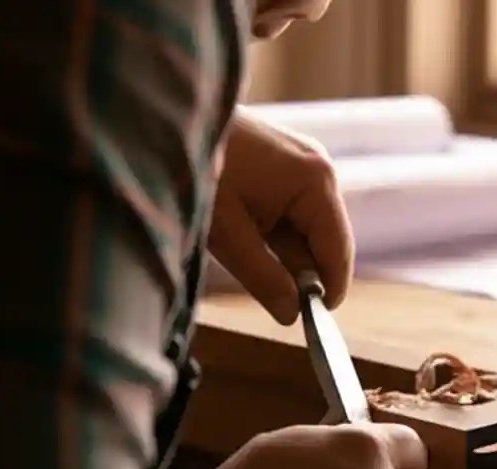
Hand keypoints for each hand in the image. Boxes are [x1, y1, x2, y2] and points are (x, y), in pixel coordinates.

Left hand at [208, 107, 353, 324]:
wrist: (159, 116)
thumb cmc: (196, 169)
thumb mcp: (228, 235)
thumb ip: (265, 278)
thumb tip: (292, 317)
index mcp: (316, 182)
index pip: (338, 251)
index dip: (328, 292)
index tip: (309, 324)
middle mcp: (320, 169)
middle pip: (325, 241)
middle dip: (300, 271)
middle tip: (264, 291)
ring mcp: (304, 162)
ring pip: (307, 228)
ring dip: (282, 251)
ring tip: (240, 248)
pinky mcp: (286, 162)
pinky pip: (292, 210)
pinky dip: (274, 232)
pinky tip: (242, 231)